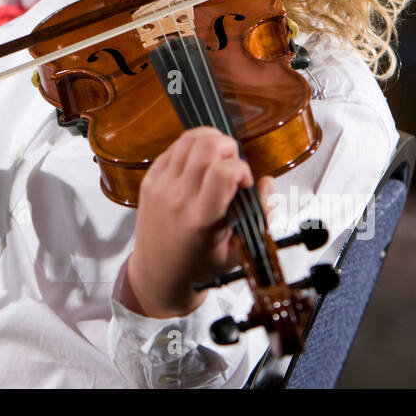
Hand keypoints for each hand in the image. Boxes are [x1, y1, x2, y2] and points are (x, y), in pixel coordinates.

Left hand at [120, 127, 276, 318]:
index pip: (224, 172)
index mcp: (200, 218)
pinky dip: (191, 148)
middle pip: (206, 145)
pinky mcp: (149, 180)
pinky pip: (172, 148)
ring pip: (188, 139)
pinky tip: (199, 164)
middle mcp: (177, 198)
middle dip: (228, 147)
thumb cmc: (197, 266)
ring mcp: (160, 186)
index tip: (245, 183)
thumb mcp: (237, 250)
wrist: (158, 276)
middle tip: (232, 165)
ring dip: (210, 141)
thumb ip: (260, 217)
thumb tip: (266, 183)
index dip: (242, 169)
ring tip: (218, 158)